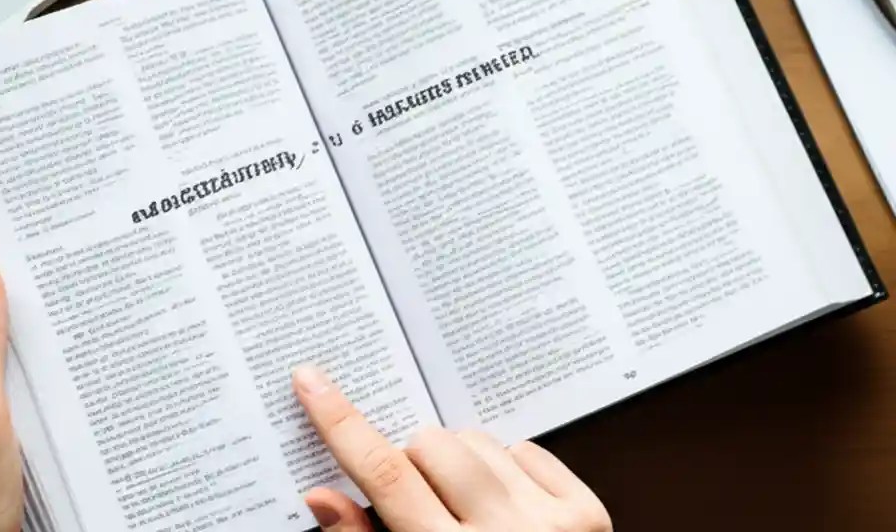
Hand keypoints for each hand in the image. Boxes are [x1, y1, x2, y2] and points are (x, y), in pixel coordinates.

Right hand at [292, 366, 610, 531]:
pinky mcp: (587, 512)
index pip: (385, 476)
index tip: (311, 382)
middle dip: (413, 462)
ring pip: (475, 440)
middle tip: (421, 502)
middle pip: (429, 446)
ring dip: (459, 463)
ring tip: (466, 510)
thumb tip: (320, 497)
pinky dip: (507, 470)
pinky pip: (525, 448)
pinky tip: (506, 508)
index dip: (342, 424)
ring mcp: (553, 522)